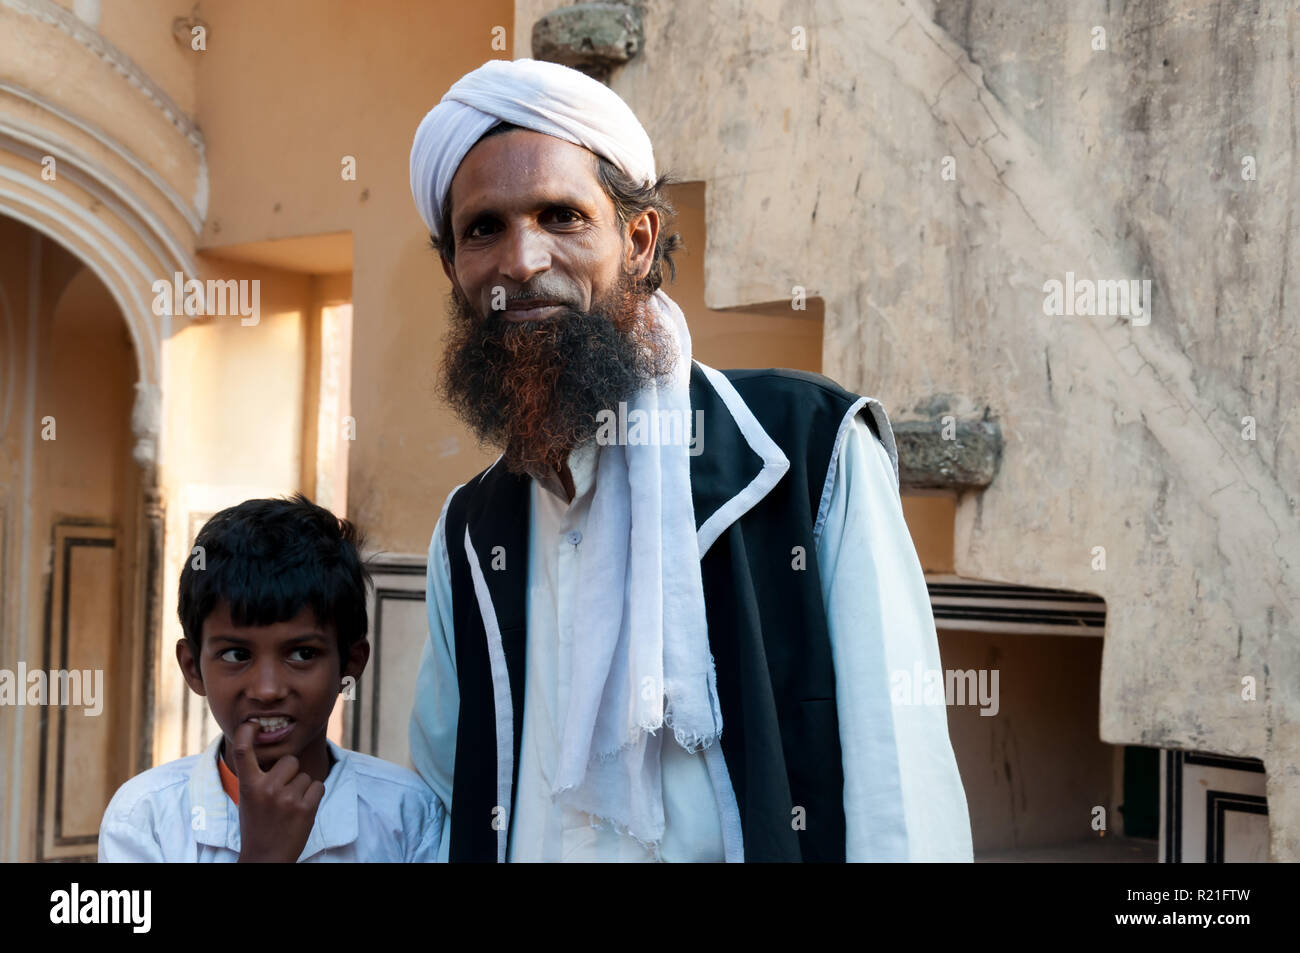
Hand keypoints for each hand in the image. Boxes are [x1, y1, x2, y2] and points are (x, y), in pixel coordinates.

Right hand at [230, 720, 324, 862]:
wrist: (266, 858)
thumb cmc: (257, 825)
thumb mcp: (249, 798)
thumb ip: (258, 776)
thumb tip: (271, 749)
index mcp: (248, 785)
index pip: (243, 751)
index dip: (247, 732)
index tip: (252, 722)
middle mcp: (266, 788)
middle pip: (290, 761)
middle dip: (290, 774)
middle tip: (280, 796)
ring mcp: (287, 798)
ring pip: (305, 776)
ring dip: (301, 789)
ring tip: (289, 808)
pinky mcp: (306, 807)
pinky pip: (318, 787)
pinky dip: (313, 797)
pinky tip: (301, 812)